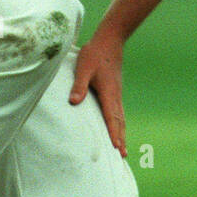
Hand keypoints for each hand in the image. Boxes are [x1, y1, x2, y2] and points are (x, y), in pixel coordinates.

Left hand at [69, 32, 126, 157]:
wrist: (110, 41)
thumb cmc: (94, 54)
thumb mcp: (83, 68)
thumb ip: (79, 86)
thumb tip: (74, 102)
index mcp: (109, 92)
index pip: (111, 117)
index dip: (113, 132)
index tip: (116, 147)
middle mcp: (115, 96)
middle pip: (119, 121)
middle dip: (121, 138)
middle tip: (123, 156)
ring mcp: (117, 93)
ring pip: (121, 117)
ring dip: (122, 133)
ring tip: (123, 149)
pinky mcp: (115, 91)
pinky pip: (119, 112)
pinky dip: (120, 123)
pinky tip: (118, 128)